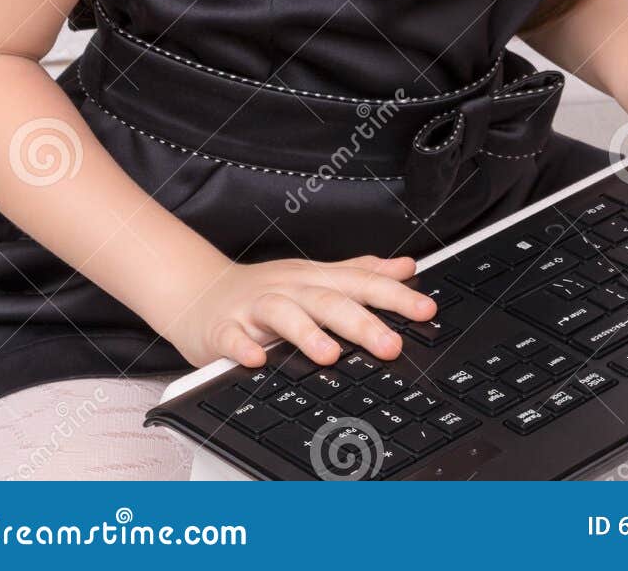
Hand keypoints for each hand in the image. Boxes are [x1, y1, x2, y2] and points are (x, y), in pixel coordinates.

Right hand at [162, 253, 437, 370]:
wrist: (200, 293)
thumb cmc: (265, 291)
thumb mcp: (316, 276)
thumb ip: (361, 272)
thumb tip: (406, 266)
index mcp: (315, 278)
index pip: (362, 283)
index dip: (396, 296)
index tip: (427, 311)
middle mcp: (289, 288)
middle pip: (328, 300)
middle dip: (362, 323)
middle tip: (391, 345)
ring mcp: (255, 307)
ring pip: (283, 315)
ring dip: (307, 334)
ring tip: (330, 355)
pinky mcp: (222, 329)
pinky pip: (232, 338)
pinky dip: (243, 348)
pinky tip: (256, 361)